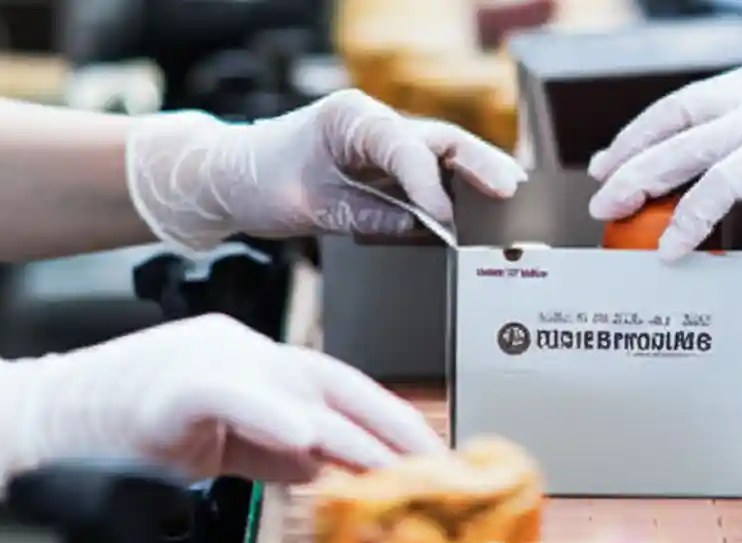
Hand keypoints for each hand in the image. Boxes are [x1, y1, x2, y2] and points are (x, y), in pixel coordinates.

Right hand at [0, 315, 444, 526]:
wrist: (39, 420)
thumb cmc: (120, 429)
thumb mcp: (218, 441)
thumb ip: (272, 448)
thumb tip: (324, 463)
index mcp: (249, 358)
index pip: (336, 385)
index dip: (387, 420)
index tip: (429, 454)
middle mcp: (239, 348)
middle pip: (333, 384)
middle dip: (391, 428)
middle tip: (436, 466)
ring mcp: (208, 360)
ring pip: (298, 394)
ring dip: (353, 437)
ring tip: (397, 469)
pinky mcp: (174, 386)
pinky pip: (233, 399)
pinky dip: (273, 419)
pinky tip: (308, 441)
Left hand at [126, 89, 526, 251]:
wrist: (230, 179)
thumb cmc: (260, 182)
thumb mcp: (310, 206)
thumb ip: (367, 213)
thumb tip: (420, 226)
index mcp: (350, 117)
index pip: (405, 148)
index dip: (429, 185)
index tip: (448, 219)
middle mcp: (371, 121)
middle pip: (438, 138)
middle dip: (478, 162)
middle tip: (511, 187)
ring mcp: (379, 140)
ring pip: (439, 152)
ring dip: (474, 171)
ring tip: (509, 192)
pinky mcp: (380, 163)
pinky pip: (425, 171)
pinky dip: (453, 185)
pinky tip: (479, 202)